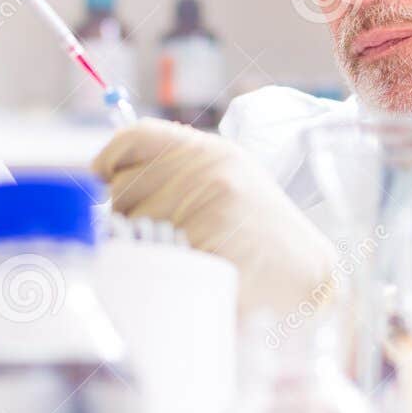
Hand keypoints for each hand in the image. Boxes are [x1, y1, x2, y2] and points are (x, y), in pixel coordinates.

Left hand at [92, 119, 336, 316]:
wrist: (306, 275)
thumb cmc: (257, 235)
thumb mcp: (225, 184)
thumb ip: (176, 173)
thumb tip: (105, 175)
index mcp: (208, 150)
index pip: (134, 138)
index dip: (111, 160)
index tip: (105, 179)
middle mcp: (207, 168)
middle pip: (121, 189)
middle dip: (128, 218)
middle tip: (165, 236)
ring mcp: (210, 203)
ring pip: (132, 228)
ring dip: (143, 249)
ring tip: (183, 257)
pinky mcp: (211, 239)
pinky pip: (154, 257)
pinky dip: (162, 272)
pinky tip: (190, 274)